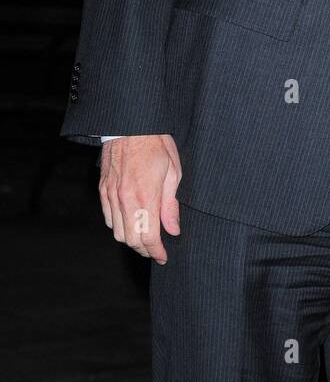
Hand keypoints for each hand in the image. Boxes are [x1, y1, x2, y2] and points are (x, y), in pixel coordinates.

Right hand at [99, 134, 181, 262]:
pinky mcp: (103, 190)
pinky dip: (119, 226)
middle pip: (130, 240)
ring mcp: (110, 195)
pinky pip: (108, 218)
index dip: (156, 252)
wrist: (130, 124)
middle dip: (144, 250)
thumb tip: (172, 229)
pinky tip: (131, 222)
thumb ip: (171, 205)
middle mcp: (125, 199)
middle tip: (156, 250)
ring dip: (131, 240)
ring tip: (145, 239)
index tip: (163, 257)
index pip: (148, 237)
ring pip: (117, 232)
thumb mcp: (174, 171)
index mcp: (146, 195)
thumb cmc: (156, 144)